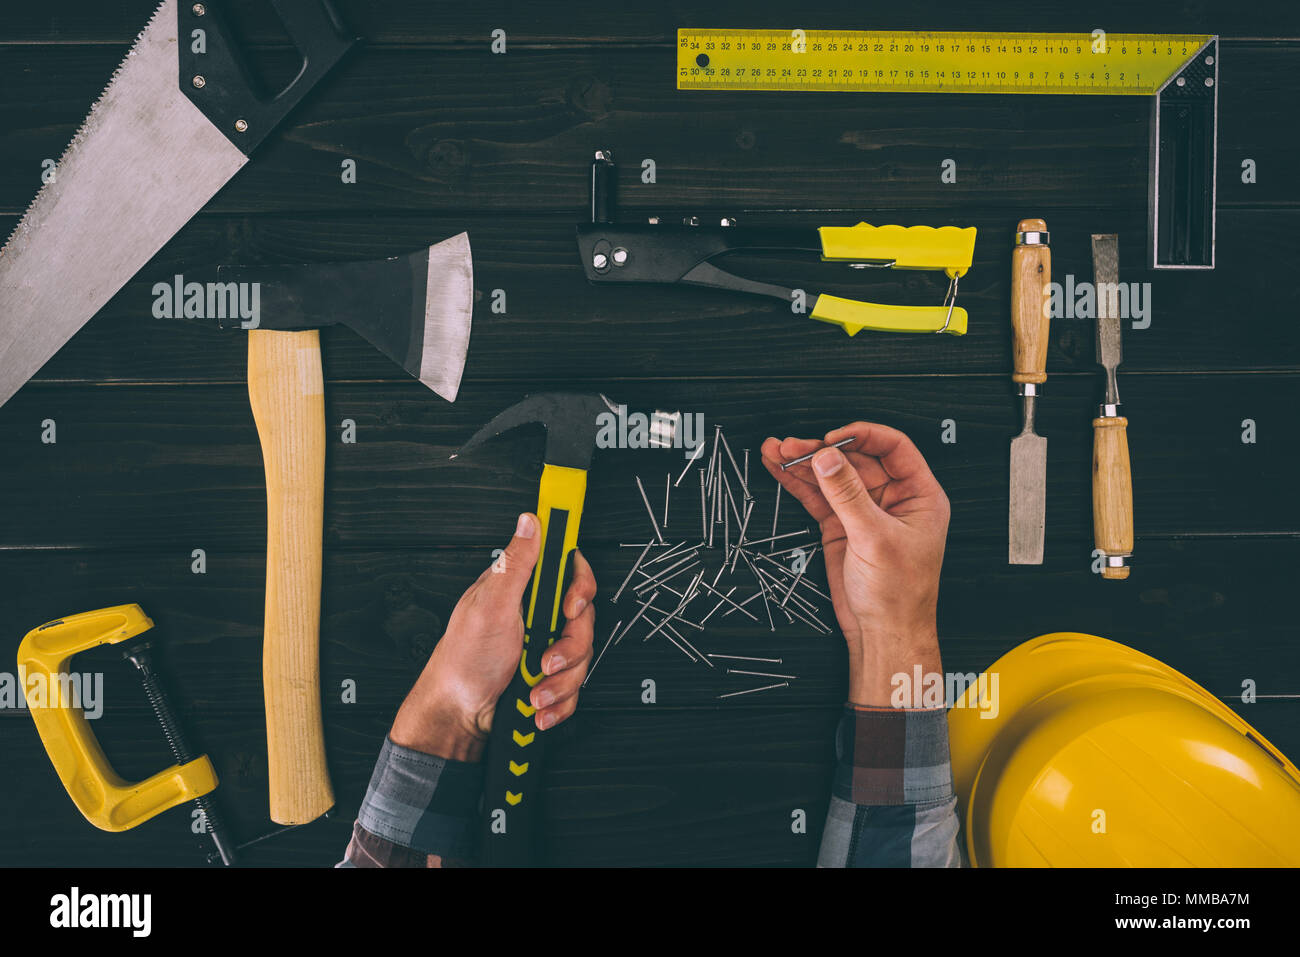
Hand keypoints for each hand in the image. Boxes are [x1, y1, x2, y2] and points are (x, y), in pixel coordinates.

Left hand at [389, 512, 597, 760]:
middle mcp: (537, 614)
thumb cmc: (463, 661)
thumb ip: (516, 564)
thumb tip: (529, 521)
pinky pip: (575, 686)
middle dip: (569, 648)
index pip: (569, 570)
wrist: (460, 715)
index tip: (569, 607)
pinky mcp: (551, 674)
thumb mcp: (490, 607)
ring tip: (534, 689)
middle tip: (544, 659)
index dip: (578, 587)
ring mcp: (545, 645)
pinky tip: (537, 704)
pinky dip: (558, 701)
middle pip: (584, 619)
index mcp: (524, 589)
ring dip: (561, 681)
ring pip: (583, 656)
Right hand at [760, 423, 948, 706]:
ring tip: (776, 452)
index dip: (861, 437)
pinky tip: (779, 470)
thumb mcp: (875, 538)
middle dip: (822, 451)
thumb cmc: (900, 595)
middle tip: (793, 447)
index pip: (892, 448)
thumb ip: (848, 495)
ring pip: (832, 476)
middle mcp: (892, 499)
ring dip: (803, 464)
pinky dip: (798, 484)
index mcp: (918, 495)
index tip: (832, 438)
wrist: (883, 633)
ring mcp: (864, 512)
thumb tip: (828, 459)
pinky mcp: (841, 526)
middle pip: (854, 460)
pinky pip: (818, 497)